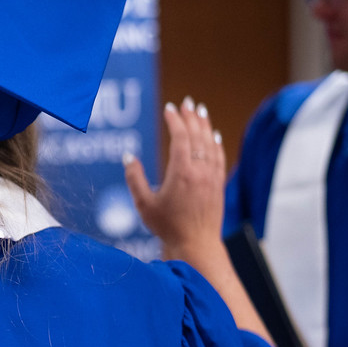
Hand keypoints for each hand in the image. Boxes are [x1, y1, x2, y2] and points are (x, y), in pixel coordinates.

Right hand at [124, 97, 226, 258]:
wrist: (197, 244)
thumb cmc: (168, 226)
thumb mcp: (144, 204)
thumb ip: (134, 178)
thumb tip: (128, 156)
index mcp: (181, 172)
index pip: (180, 137)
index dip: (175, 120)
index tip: (168, 108)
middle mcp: (200, 171)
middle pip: (197, 136)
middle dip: (191, 116)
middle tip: (187, 102)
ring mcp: (212, 177)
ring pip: (210, 144)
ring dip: (204, 125)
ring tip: (200, 111)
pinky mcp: (218, 184)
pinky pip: (219, 157)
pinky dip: (216, 143)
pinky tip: (213, 135)